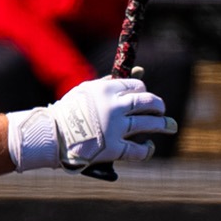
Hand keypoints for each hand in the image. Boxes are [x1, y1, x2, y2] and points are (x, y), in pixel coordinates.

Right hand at [45, 76, 173, 169]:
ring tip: (169, 126)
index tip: (144, 97)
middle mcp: (114, 107)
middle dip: (158, 106)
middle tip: (160, 110)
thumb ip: (112, 82)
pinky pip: (138, 150)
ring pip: (149, 124)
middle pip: (148, 102)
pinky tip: (149, 146)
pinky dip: (147, 149)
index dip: (144, 91)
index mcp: (106, 90)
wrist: (50, 136)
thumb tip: (141, 70)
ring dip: (163, 125)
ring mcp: (115, 128)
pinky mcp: (113, 149)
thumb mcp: (87, 90)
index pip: (137, 86)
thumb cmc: (68, 112)